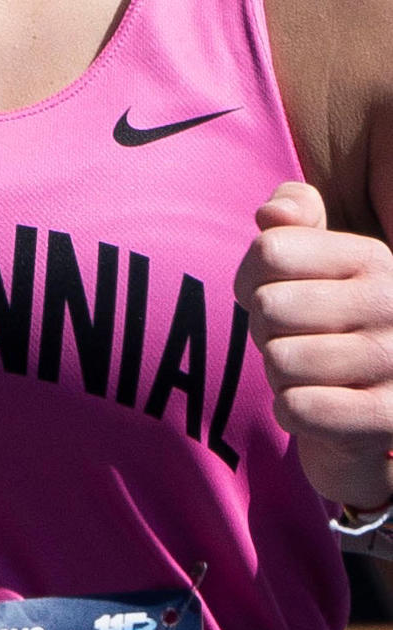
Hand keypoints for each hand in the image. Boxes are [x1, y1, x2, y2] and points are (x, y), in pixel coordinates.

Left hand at [239, 184, 392, 513]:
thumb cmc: (324, 328)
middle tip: (297, 343)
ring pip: (281, 359)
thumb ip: (294, 218)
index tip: (277, 298)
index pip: (269, 250)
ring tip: (311, 375)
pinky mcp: (388, 416)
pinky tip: (318, 408)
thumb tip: (273, 212)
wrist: (365, 413)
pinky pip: (298, 408)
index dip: (251, 282)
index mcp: (375, 258)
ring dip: (281, 376)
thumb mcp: (311, 265)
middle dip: (267, 332)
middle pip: (270, 306)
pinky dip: (292, 414)